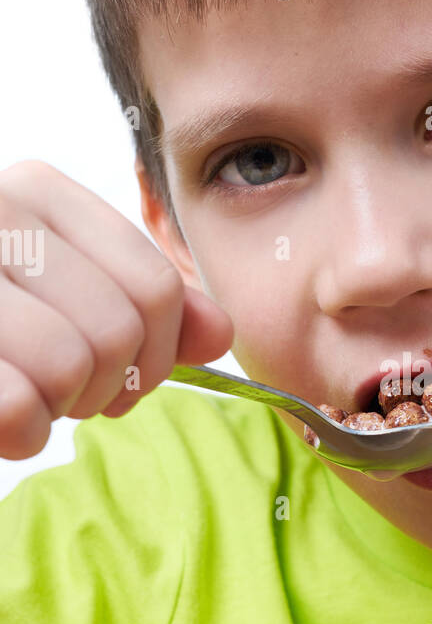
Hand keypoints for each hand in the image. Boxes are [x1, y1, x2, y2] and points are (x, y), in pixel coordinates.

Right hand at [0, 160, 233, 458]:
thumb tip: (219, 334)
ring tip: (19, 395)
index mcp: (33, 189)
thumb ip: (140, 305)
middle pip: (121, 330)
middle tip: (63, 395)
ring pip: (70, 366)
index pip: (156, 287)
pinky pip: (19, 408)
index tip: (124, 376)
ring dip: (54, 410)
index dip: (158, 354)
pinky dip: (16, 434)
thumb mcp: (61, 294)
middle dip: (105, 388)